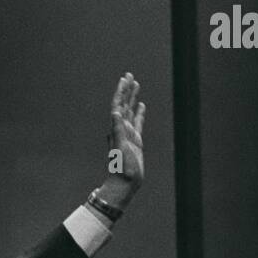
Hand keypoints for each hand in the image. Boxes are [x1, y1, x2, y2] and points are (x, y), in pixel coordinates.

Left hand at [100, 72, 144, 207]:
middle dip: (126, 89)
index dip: (121, 91)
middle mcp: (120, 128)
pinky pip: (138, 122)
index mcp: (116, 128)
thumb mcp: (120, 148)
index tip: (124, 79)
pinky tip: (142, 105)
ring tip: (136, 84)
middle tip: (129, 75)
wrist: (125, 182)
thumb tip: (115, 112)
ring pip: (131, 110)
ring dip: (132, 97)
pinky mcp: (136, 140)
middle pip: (123, 104)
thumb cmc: (121, 167)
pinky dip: (139, 112)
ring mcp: (128, 133)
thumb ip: (118, 130)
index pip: (118, 105)